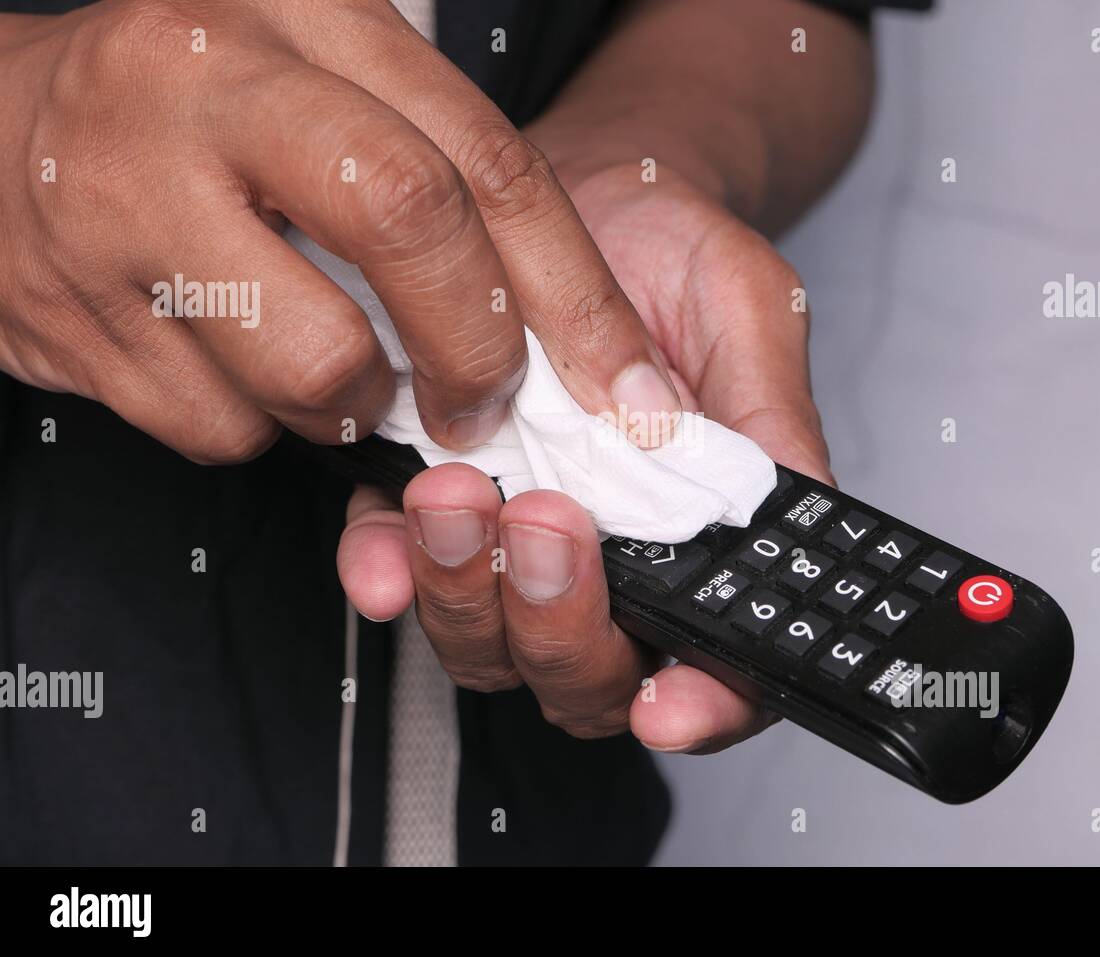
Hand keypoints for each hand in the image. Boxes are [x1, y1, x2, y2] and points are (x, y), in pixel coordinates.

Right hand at [0, 0, 677, 460]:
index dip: (575, 289)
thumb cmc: (197, 113)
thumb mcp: (320, 79)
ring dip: (357, 404)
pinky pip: (224, 426)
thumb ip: (440, 164)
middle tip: (485, 404)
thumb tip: (576, 333)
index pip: (481, 155)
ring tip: (333, 368)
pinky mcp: (75, 314)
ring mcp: (127, 201)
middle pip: (411, 224)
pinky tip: (235, 367)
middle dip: (479, 348)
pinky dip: (260, 425)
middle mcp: (206, 85)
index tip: (627, 385)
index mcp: (298, 13)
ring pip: (318, 360)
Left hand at [339, 160, 831, 751]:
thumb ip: (769, 413)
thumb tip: (782, 509)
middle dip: (561, 630)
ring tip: (457, 495)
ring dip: (467, 598)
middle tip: (549, 528)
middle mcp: (612, 567)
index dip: (701, 707)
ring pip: (486, 644)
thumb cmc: (676, 255)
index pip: (722, 668)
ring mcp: (514, 545)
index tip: (670, 703)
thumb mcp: (750, 310)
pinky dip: (386, 568)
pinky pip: (396, 569)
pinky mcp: (428, 502)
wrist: (583, 193)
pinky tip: (387, 530)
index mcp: (709, 543)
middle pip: (587, 677)